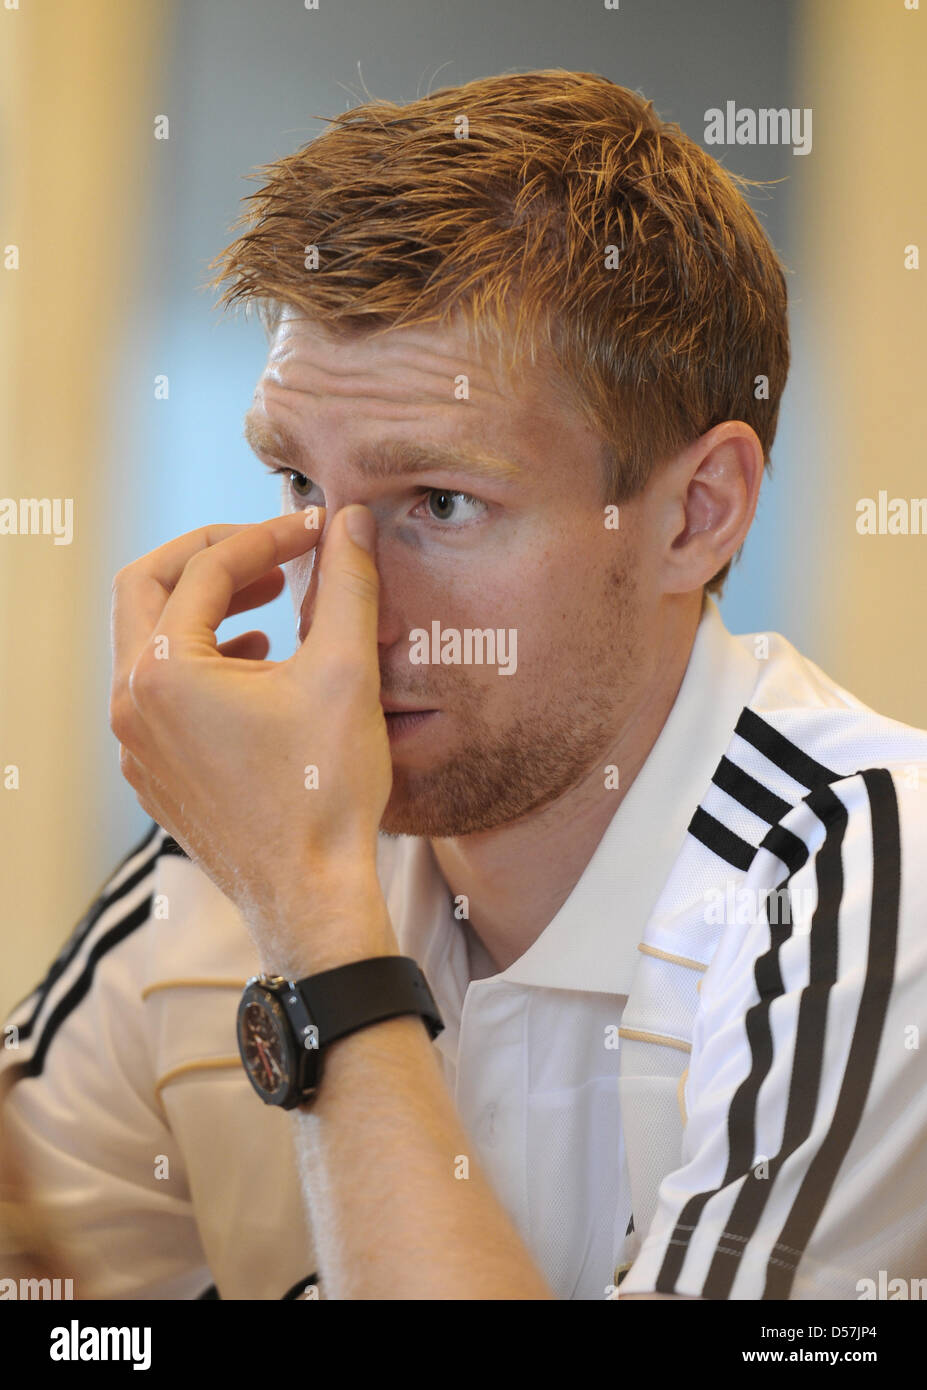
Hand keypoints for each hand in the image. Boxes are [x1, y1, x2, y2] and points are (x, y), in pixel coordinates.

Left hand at [110, 505, 394, 968]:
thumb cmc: (324, 791)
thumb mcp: (346, 673)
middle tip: (273, 552)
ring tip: (273, 606)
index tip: (315, 533)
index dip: (267, 538)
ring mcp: (135, 744)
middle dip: (212, 558)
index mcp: (164, 671)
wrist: (310, 896)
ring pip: (150, 642)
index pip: (206, 569)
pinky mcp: (153, 773)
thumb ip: (346, 585)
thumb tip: (351, 522)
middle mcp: (130, 704)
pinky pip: (159, 695)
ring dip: (206, 610)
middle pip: (148, 588)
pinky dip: (202, 662)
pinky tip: (258, 667)